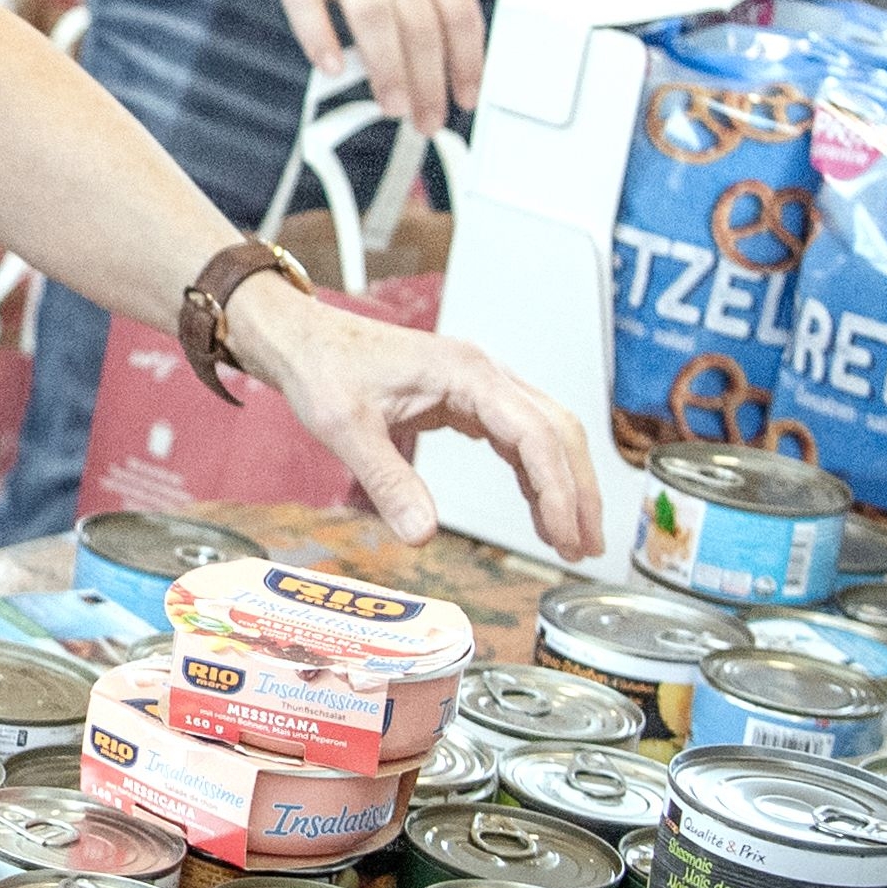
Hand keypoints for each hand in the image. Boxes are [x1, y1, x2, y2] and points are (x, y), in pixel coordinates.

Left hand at [233, 275, 601, 557]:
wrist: (301, 339)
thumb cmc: (321, 368)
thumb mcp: (345, 428)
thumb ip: (387, 480)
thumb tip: (423, 536)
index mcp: (465, 373)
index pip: (535, 433)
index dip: (558, 488)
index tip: (565, 537)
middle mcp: (484, 374)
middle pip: (557, 431)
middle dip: (579, 490)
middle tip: (585, 548)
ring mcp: (480, 384)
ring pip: (545, 433)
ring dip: (565, 484)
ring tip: (572, 541)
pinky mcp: (467, 399)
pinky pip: (518, 437)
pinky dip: (535, 476)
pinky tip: (540, 512)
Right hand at [237, 0, 483, 126]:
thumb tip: (439, 35)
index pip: (458, 10)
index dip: (468, 61)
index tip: (467, 97)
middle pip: (420, 25)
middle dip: (429, 82)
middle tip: (428, 119)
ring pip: (374, 21)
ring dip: (387, 71)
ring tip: (392, 106)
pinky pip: (308, 5)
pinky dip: (321, 40)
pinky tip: (331, 69)